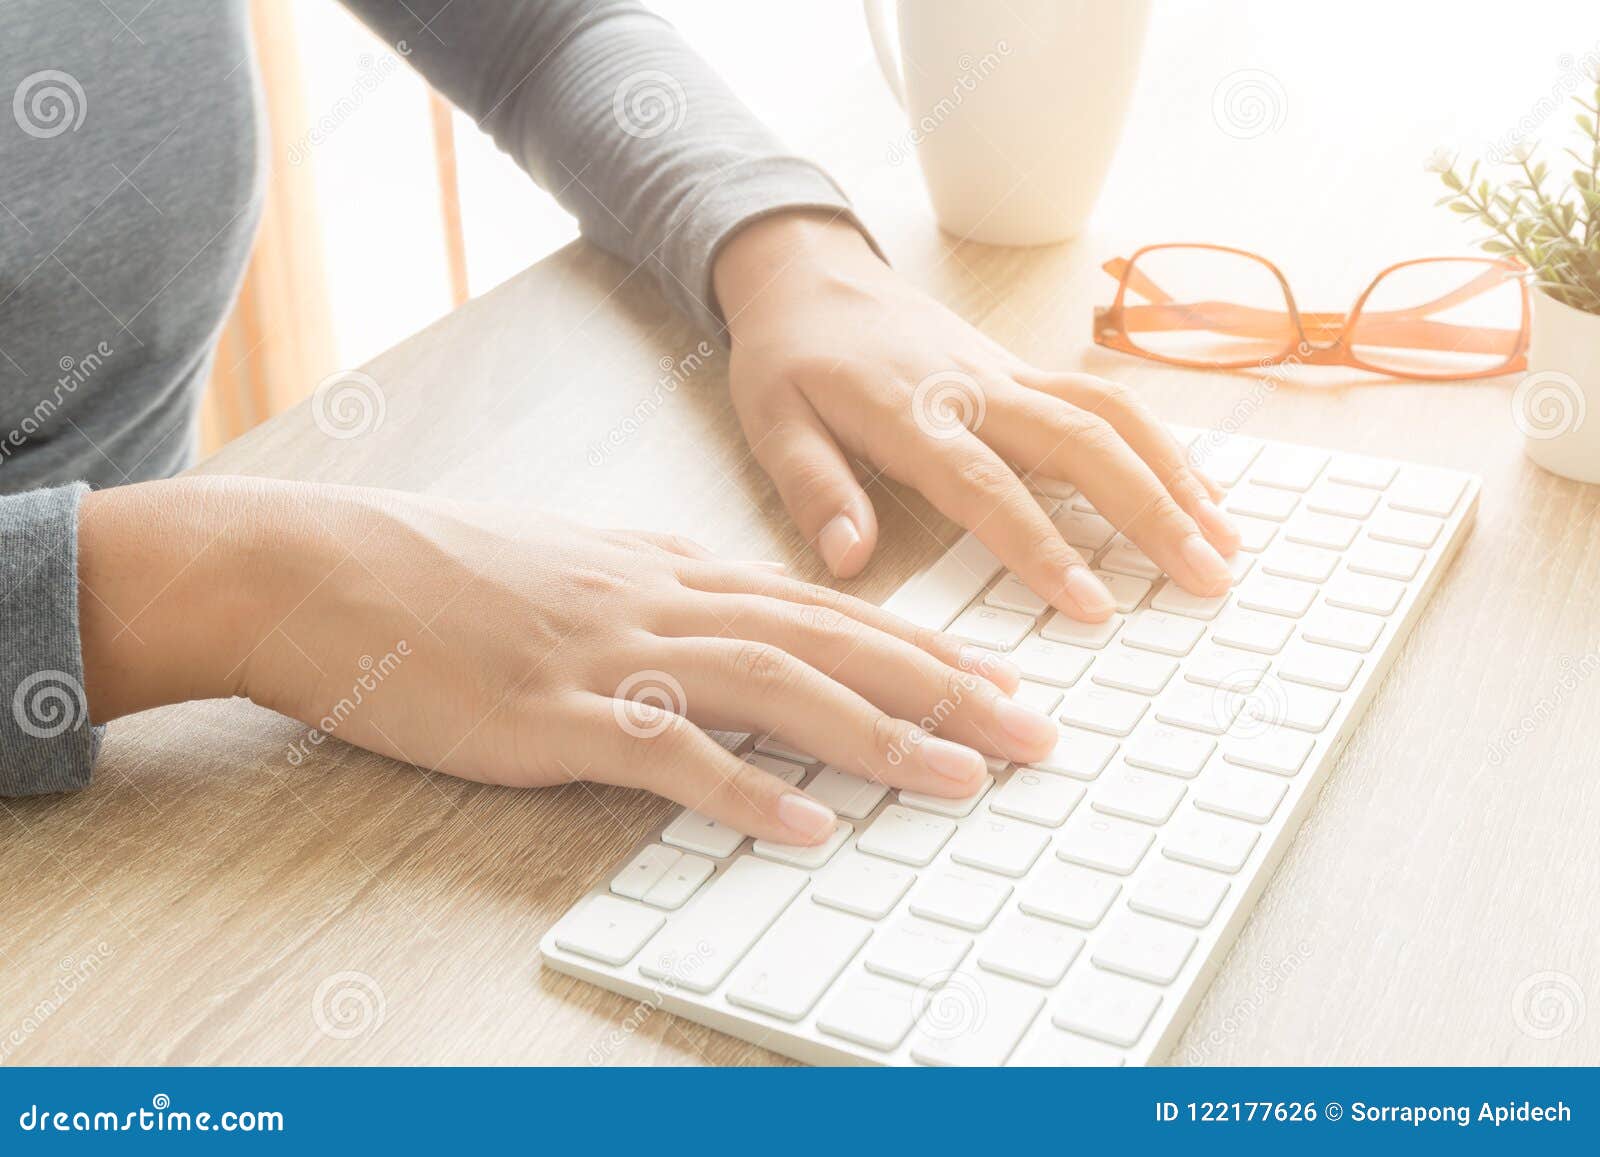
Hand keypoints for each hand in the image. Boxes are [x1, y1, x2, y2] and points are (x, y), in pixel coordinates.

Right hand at [78, 478, 1062, 841]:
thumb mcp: (577, 563)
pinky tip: (807, 825)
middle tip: (1034, 732)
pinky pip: (667, 754)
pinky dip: (744, 790)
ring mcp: (613, 654)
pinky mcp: (554, 713)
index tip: (1000, 681)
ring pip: (776, 688)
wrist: (328, 569)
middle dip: (945, 688)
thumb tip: (736, 614)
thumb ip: (662, 586)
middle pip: (832, 641)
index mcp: (672, 570)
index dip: (924, 647)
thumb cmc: (448, 571)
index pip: (826, 609)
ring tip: (963, 774)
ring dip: (879, 735)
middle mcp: (664, 602)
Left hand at [713, 212, 1240, 619]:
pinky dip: (1162, 445)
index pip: (988, 487)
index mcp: (911, 413)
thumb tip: (850, 558)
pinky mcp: (1024, 369)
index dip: (1043, 547)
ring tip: (1225, 543)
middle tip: (1205, 578)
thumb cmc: (791, 357)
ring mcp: (1009, 373)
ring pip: (1111, 415)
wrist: (811, 273)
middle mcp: (976, 388)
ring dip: (1175, 476)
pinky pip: (1108, 401)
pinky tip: (1200, 491)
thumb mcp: (772, 423)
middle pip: (1080, 444)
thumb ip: (813, 489)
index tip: (1092, 605)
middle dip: (1150, 512)